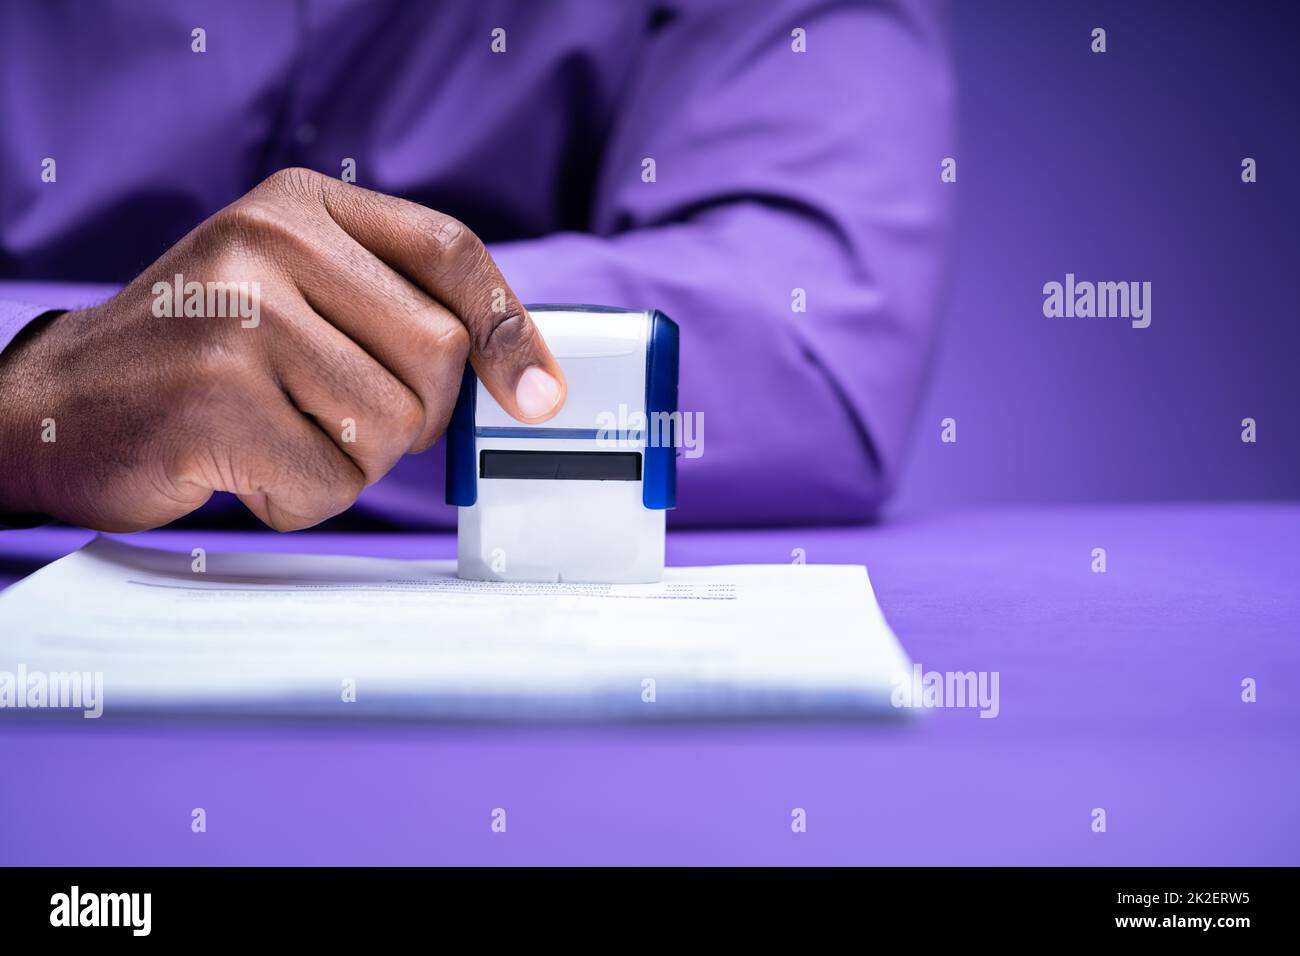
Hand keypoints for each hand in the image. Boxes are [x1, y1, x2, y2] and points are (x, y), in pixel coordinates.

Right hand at [0, 167, 566, 530]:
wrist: (58, 406)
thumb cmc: (201, 359)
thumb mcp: (293, 294)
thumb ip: (393, 311)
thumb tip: (529, 382)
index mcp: (302, 205)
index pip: (450, 252)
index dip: (512, 330)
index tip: (542, 397)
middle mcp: (270, 240)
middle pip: (437, 355)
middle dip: (408, 415)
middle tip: (329, 415)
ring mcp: (238, 315)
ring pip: (390, 427)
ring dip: (348, 461)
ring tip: (274, 433)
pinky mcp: (213, 398)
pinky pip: (329, 482)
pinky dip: (300, 498)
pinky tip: (242, 466)